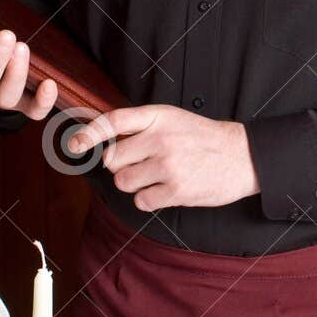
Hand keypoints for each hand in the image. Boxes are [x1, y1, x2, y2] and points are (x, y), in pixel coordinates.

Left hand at [67, 104, 259, 210]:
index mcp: (158, 116)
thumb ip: (141, 126)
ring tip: (156, 176)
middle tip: (140, 163)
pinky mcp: (176, 190)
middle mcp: (161, 139)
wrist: (242, 156)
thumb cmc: (202, 137)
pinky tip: (165, 189)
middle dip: (120, 165)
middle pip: (112, 159)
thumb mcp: (173, 119)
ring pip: (123, 182)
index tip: (75, 144)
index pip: (114, 121)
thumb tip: (103, 140)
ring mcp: (168, 165)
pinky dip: (148, 199)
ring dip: (134, 183)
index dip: (90, 133)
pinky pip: (141, 200)